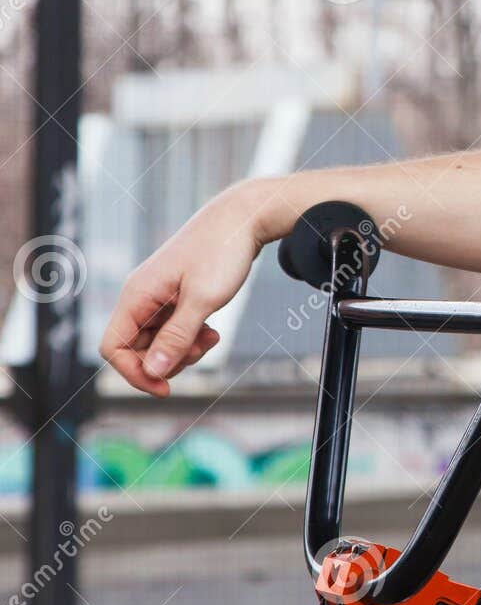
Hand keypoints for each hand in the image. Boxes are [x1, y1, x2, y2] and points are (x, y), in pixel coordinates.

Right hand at [99, 181, 270, 395]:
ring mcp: (158, 295)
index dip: (134, 373)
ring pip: (158, 341)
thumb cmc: (223, 252)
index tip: (165, 387)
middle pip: (136, 348)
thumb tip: (154, 372)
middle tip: (201, 350)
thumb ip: (178, 336)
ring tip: (212, 338)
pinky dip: (191, 336)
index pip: (113, 347)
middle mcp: (141, 295)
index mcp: (137, 295)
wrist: (243, 217)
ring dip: (183, 349)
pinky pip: (173, 329)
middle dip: (167, 360)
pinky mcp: (176, 295)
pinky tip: (212, 331)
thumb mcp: (203, 299)